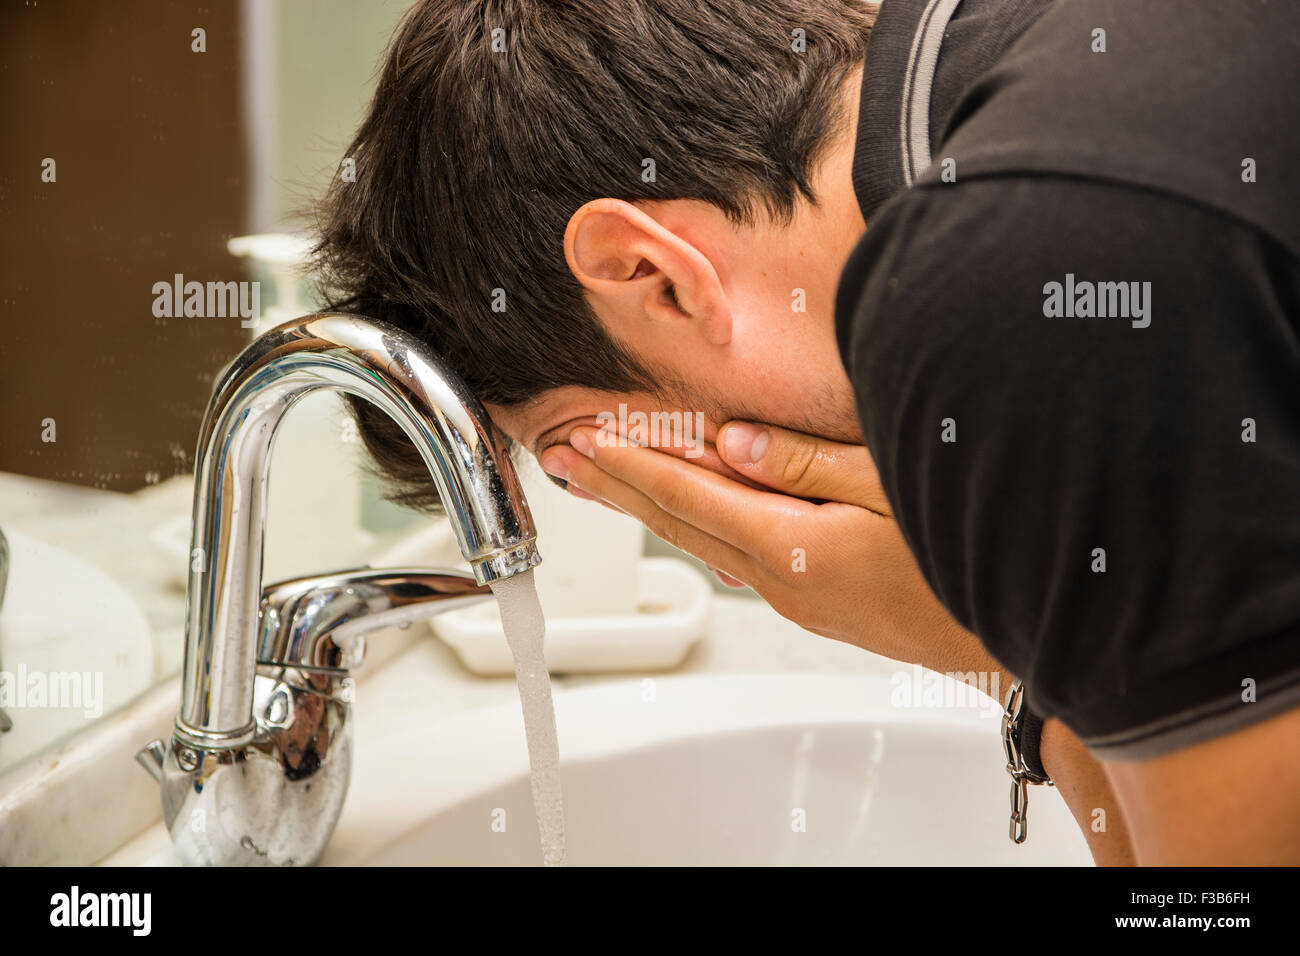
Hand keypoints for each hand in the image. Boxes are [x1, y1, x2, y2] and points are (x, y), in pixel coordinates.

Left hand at [539, 421, 1001, 678]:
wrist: (1009, 641)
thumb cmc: (963, 556)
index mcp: (791, 544)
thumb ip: (806, 464)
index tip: (585, 441)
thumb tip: (732, 443)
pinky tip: (687, 510)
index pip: (688, 495)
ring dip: (651, 506)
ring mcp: (795, 596)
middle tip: (563, 459)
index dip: (632, 464)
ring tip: (606, 480)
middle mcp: (779, 578)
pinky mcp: (814, 600)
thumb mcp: (891, 489)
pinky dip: (698, 523)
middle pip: (680, 522)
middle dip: (617, 488)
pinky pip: (737, 553)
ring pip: (704, 539)